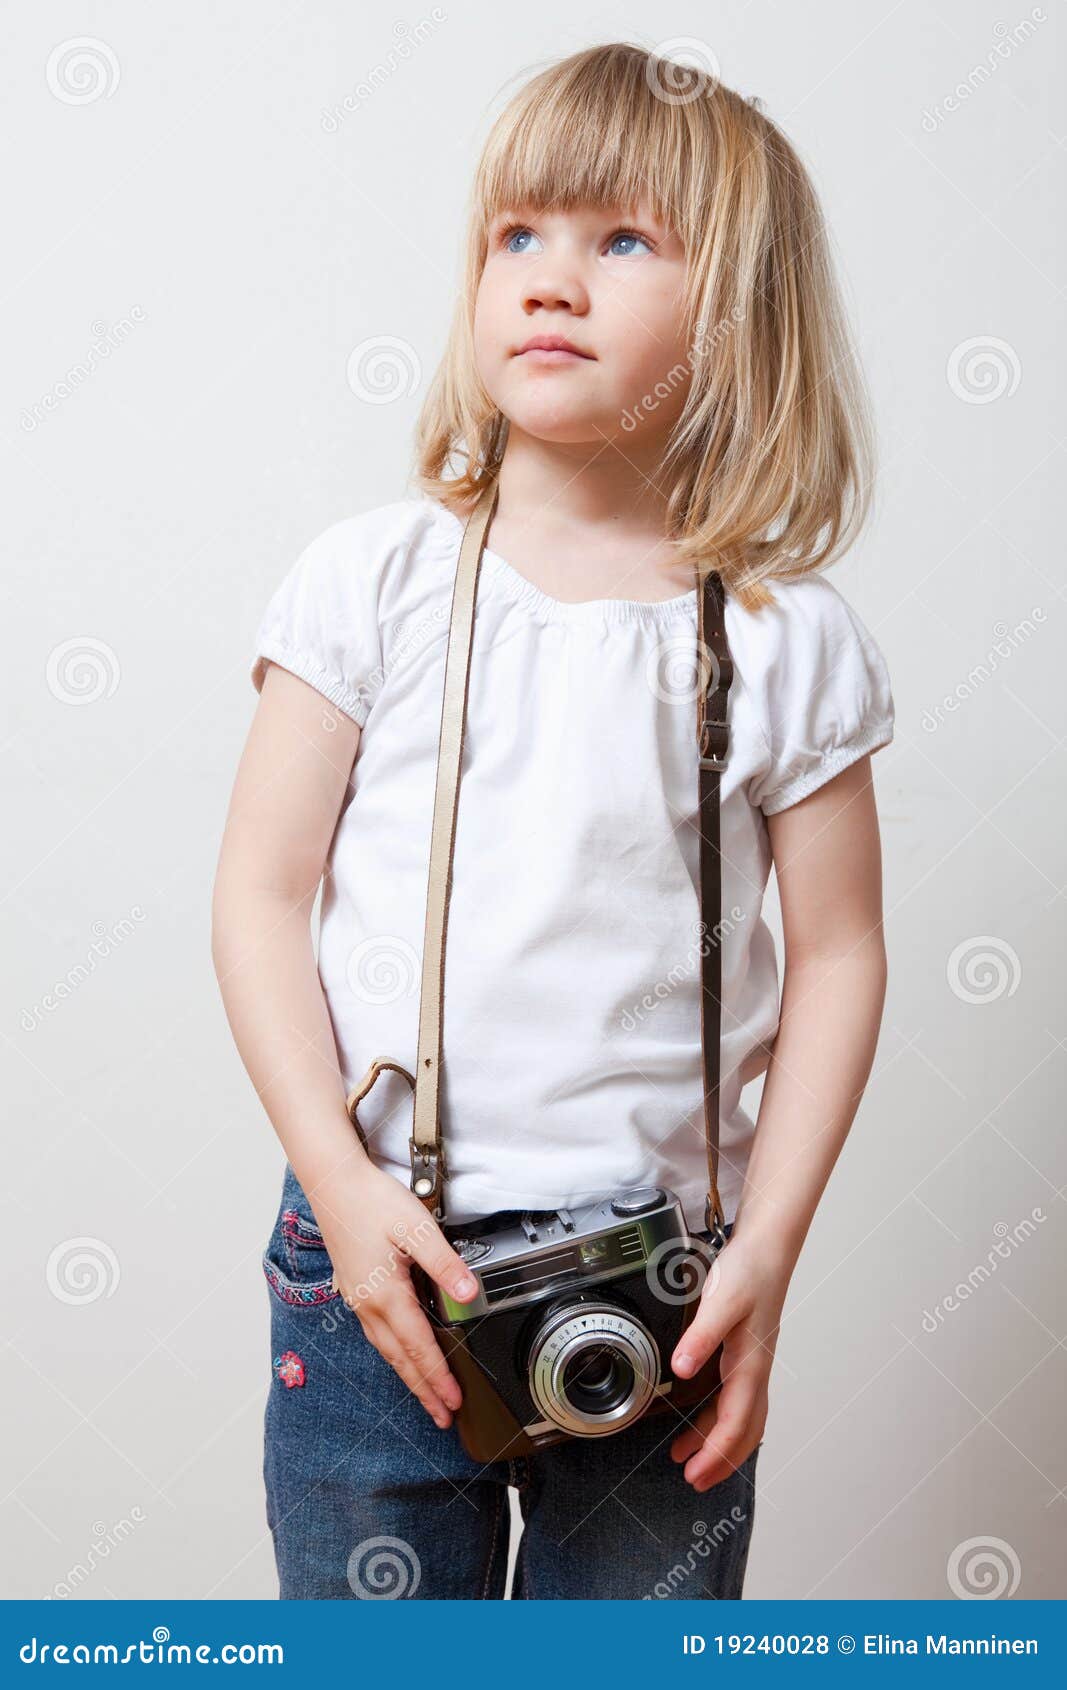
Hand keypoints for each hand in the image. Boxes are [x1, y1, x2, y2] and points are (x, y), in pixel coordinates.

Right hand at [315, 1164, 479, 1430]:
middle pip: (400, 1360)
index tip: (454, 1402)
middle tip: (442, 1417)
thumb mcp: (417, 1227)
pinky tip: (401, 1352)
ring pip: (386, 1349)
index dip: (438, 1378)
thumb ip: (445, 1264)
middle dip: (423, 1390)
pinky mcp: (355, 1288)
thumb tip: (468, 1295)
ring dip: (408, 1375)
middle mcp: (368, 1305)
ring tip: (425, 1394)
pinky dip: (394, 1352)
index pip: (419, 1348)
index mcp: (385, 1295)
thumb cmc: (371, 1200)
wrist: (333, 1183)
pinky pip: (377, 1333)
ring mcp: (358, 1298)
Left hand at [667, 1231, 788, 1490]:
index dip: (716, 1453)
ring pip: (740, 1416)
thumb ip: (701, 1334)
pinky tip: (702, 1416)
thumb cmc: (752, 1271)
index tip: (696, 1474)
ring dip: (718, 1441)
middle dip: (721, 1460)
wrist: (767, 1247)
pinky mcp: (746, 1352)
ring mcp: (752, 1362)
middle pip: (744, 1430)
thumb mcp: (722, 1301)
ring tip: (688, 1457)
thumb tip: (682, 1366)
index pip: (736, 1423)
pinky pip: (736, 1398)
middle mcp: (755, 1369)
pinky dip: (719, 1417)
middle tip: (696, 1481)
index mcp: (751, 1364)